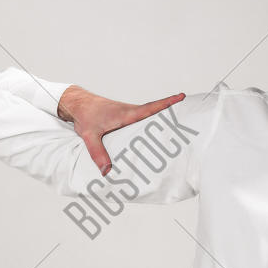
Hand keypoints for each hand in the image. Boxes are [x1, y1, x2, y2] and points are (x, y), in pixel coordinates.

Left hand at [55, 85, 186, 175]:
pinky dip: (148, 127)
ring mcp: (127, 115)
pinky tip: (151, 139)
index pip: (151, 108)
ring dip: (161, 121)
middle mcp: (130, 112)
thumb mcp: (89, 136)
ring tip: (177, 130)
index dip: (167, 103)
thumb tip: (107, 171)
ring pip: (147, 119)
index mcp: (126, 114)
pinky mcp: (123, 119)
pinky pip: (139, 123)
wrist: (77, 104)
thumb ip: (98, 153)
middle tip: (190, 115)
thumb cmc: (85, 116)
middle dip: (172, 112)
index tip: (182, 96)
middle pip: (155, 112)